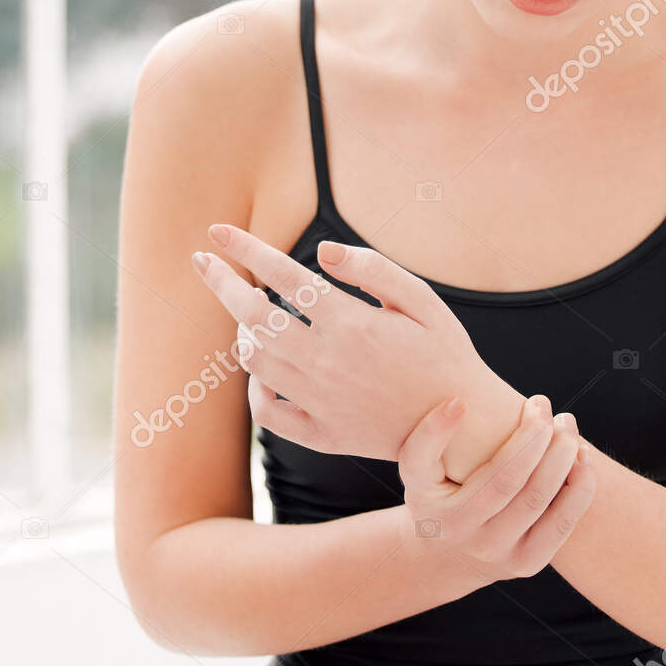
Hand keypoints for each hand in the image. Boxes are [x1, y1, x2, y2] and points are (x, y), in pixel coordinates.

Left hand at [194, 223, 499, 461]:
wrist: (464, 427)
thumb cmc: (446, 354)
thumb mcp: (423, 301)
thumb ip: (372, 270)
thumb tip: (320, 252)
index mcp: (350, 323)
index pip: (282, 276)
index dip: (245, 250)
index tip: (217, 231)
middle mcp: (325, 362)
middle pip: (252, 316)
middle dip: (221, 283)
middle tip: (201, 262)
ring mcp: (319, 401)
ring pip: (255, 361)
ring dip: (241, 332)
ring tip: (247, 313)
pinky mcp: (321, 433)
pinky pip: (267, 411)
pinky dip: (255, 388)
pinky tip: (263, 371)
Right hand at [399, 393, 596, 580]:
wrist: (445, 556)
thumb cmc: (435, 495)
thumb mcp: (417, 474)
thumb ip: (427, 440)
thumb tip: (458, 403)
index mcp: (443, 515)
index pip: (451, 469)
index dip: (458, 437)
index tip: (462, 402)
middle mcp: (472, 540)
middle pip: (511, 481)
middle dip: (534, 434)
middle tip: (540, 403)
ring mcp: (504, 556)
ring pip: (540, 498)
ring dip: (562, 453)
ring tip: (565, 423)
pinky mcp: (530, 563)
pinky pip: (564, 522)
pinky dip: (580, 484)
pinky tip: (581, 455)